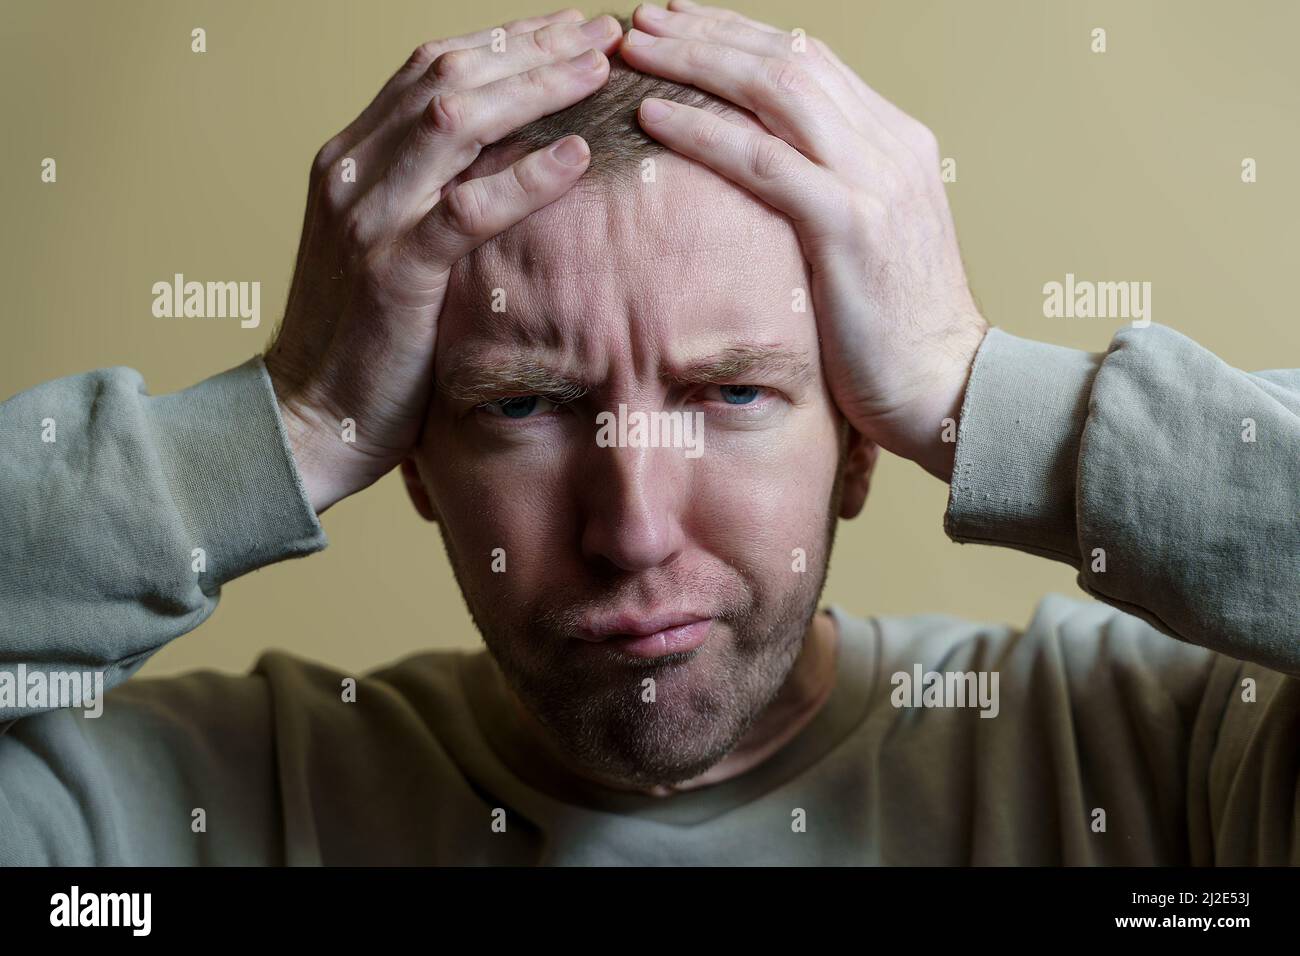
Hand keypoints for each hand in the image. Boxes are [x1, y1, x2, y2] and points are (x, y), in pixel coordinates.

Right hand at [265, 9, 622, 511]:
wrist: (309, 414)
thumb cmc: (368, 339)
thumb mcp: (394, 248)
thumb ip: (432, 196)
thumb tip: (512, 161)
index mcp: (352, 158)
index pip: (432, 69)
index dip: (505, 42)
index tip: (568, 28)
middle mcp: (352, 170)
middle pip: (448, 75)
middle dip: (530, 44)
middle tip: (600, 28)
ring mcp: (367, 216)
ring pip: (456, 121)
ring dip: (535, 86)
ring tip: (599, 66)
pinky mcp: (393, 271)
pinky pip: (467, 209)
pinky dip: (524, 179)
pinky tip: (575, 156)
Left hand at [619, 0, 988, 480]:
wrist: (948, 384)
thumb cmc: (897, 327)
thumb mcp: (867, 241)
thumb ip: (830, 193)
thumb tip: (768, 177)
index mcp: (895, 141)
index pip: (809, 60)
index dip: (739, 35)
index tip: (681, 23)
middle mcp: (890, 144)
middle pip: (788, 56)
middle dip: (710, 30)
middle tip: (645, 16)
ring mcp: (875, 179)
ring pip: (773, 89)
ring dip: (697, 61)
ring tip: (637, 46)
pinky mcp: (851, 224)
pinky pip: (762, 161)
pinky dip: (701, 132)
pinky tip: (651, 115)